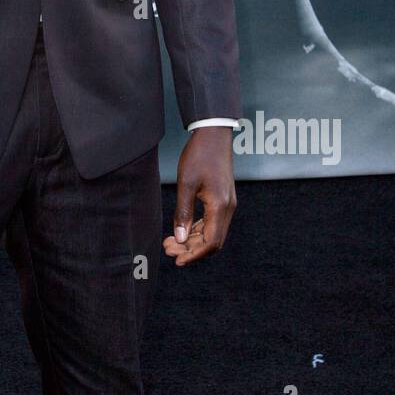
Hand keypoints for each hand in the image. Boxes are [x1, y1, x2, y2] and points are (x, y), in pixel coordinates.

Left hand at [163, 127, 236, 266]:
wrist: (214, 134)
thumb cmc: (199, 155)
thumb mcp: (186, 184)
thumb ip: (183, 212)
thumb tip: (179, 238)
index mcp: (220, 206)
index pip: (211, 242)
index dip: (194, 255)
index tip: (177, 260)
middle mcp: (227, 208)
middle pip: (212, 241)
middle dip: (190, 249)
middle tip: (167, 249)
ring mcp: (227, 204)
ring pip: (212, 233)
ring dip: (193, 240)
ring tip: (170, 242)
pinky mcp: (223, 199)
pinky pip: (212, 222)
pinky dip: (198, 230)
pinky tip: (182, 230)